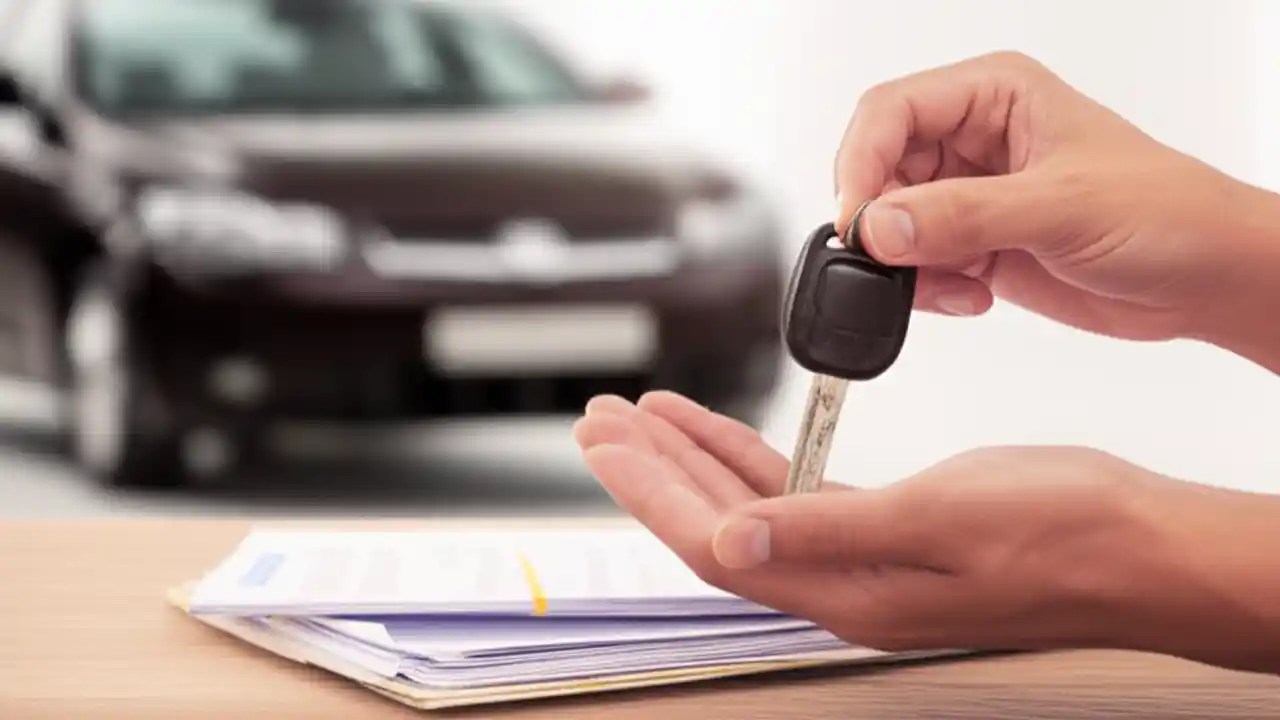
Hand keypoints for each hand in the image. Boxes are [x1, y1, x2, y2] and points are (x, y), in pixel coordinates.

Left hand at [575, 391, 1279, 673]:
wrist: (1148, 544)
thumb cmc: (1068, 533)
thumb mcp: (941, 518)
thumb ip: (826, 531)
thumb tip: (729, 541)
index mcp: (845, 588)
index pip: (714, 542)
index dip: (651, 492)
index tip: (606, 442)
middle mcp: (841, 581)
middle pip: (716, 522)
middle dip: (653, 469)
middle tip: (601, 420)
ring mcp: (862, 556)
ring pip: (748, 503)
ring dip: (692, 457)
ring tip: (644, 416)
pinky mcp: (886, 528)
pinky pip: (794, 491)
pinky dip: (749, 456)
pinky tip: (722, 435)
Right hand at [833, 52, 1279, 371]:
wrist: (1205, 279)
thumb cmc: (1166, 212)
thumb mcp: (1061, 206)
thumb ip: (962, 215)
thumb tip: (880, 226)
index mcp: (994, 95)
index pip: (891, 111)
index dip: (861, 162)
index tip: (858, 220)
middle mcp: (973, 141)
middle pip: (880, 170)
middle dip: (882, 222)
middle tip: (898, 261)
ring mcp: (971, 196)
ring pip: (892, 224)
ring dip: (906, 264)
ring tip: (952, 284)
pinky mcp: (974, 246)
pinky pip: (916, 266)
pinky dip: (929, 290)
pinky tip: (973, 297)